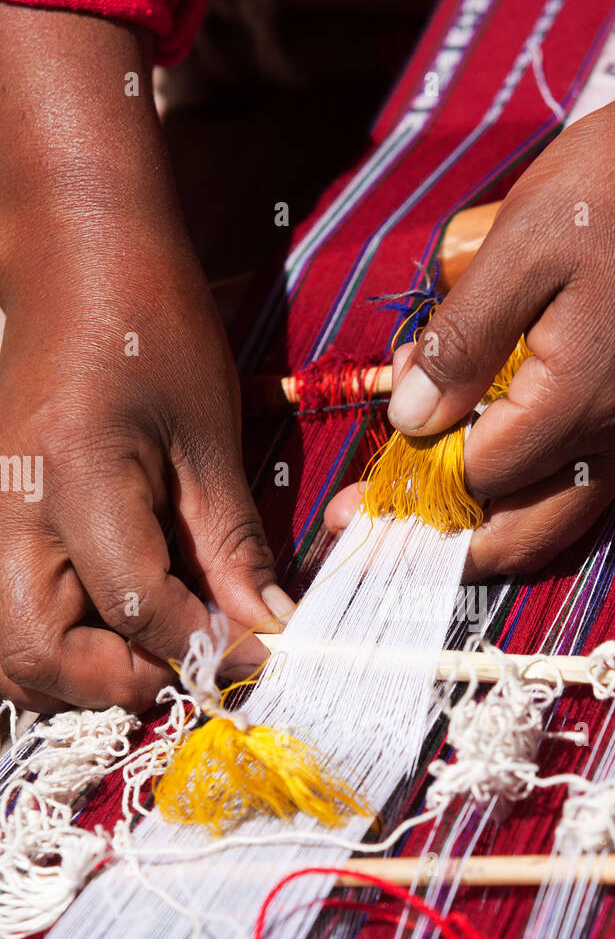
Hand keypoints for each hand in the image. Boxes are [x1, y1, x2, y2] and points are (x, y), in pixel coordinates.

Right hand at [0, 7, 290, 710]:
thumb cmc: (151, 324)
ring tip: (157, 653)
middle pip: (39, 655)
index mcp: (72, 478)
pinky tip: (115, 632)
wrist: (75, 256)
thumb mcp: (210, 435)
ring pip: (10, 652)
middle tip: (196, 665)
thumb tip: (266, 629)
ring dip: (82, 678)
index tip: (264, 658)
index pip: (133, 608)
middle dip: (124, 682)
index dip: (204, 647)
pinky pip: (8, 619)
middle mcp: (10, 510)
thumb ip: (233, 544)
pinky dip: (57, 649)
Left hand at [326, 0, 614, 579]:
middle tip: (379, 530)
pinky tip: (489, 457)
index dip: (416, 484)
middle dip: (449, 544)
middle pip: (526, 535)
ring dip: (490, 524)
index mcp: (584, 398)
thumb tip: (410, 422)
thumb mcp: (519, 245)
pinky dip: (530, 487)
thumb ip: (462, 343)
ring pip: (560, 517)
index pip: (480, 478)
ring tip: (424, 505)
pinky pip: (588, 481)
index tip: (360, 488)